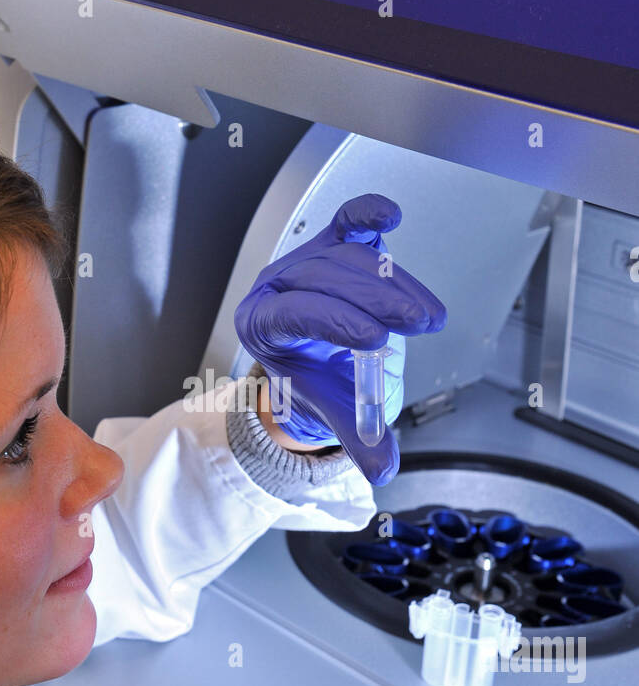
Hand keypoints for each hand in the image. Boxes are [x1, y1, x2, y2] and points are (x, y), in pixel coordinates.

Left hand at [234, 193, 446, 482]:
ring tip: (424, 314)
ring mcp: (305, 258)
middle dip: (374, 300)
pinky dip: (369, 214)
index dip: (335, 321)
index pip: (293, 314)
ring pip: (347, 258)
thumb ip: (359, 439)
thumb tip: (384, 471)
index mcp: (261, 324)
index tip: (376, 339)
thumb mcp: (335, 411)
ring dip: (392, 283)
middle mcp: (277, 284)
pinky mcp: (336, 240)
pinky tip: (390, 216)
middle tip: (416, 322)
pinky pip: (349, 222)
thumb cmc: (320, 379)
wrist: (323, 357)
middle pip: (323, 280)